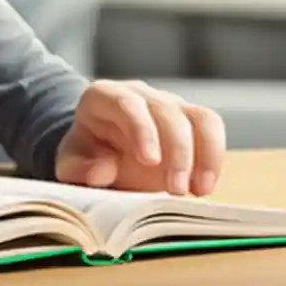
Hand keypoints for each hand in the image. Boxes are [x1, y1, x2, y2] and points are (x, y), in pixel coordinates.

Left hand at [55, 79, 225, 196]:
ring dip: (205, 154)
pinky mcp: (189, 120)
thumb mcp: (71, 164)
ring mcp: (167, 104)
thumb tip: (100, 173)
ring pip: (198, 117)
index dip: (142, 130)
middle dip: (177, 151)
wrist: (101, 155)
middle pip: (167, 111)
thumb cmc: (85, 155)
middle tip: (176, 189)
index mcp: (103, 97)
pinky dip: (214, 158)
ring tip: (198, 191)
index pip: (127, 104)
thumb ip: (79, 169)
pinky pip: (211, 129)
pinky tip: (204, 187)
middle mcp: (138, 94)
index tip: (150, 162)